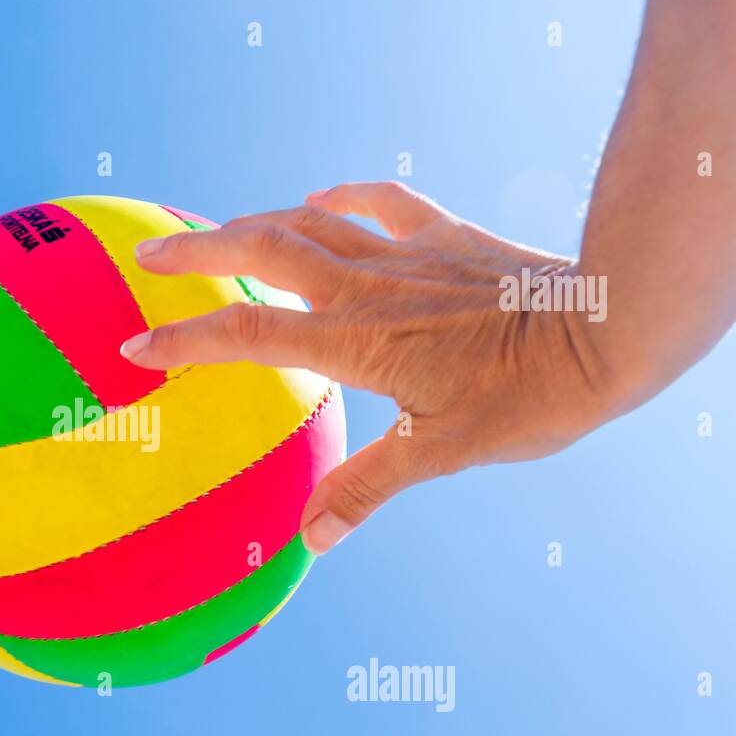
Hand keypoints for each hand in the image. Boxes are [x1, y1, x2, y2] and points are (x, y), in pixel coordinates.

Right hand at [122, 182, 622, 554]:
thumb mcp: (442, 453)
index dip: (182, 342)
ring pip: (307, 223)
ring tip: (216, 233)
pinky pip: (378, 203)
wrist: (602, 330)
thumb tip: (310, 540)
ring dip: (251, 223)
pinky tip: (320, 195)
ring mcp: (402, 254)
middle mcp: (364, 289)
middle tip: (148, 256)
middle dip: (195, 252)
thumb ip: (367, 488)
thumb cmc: (526, 398)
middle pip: (259, 253)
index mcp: (354, 342)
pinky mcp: (442, 235)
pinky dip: (341, 197)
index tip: (132, 348)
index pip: (246, 337)